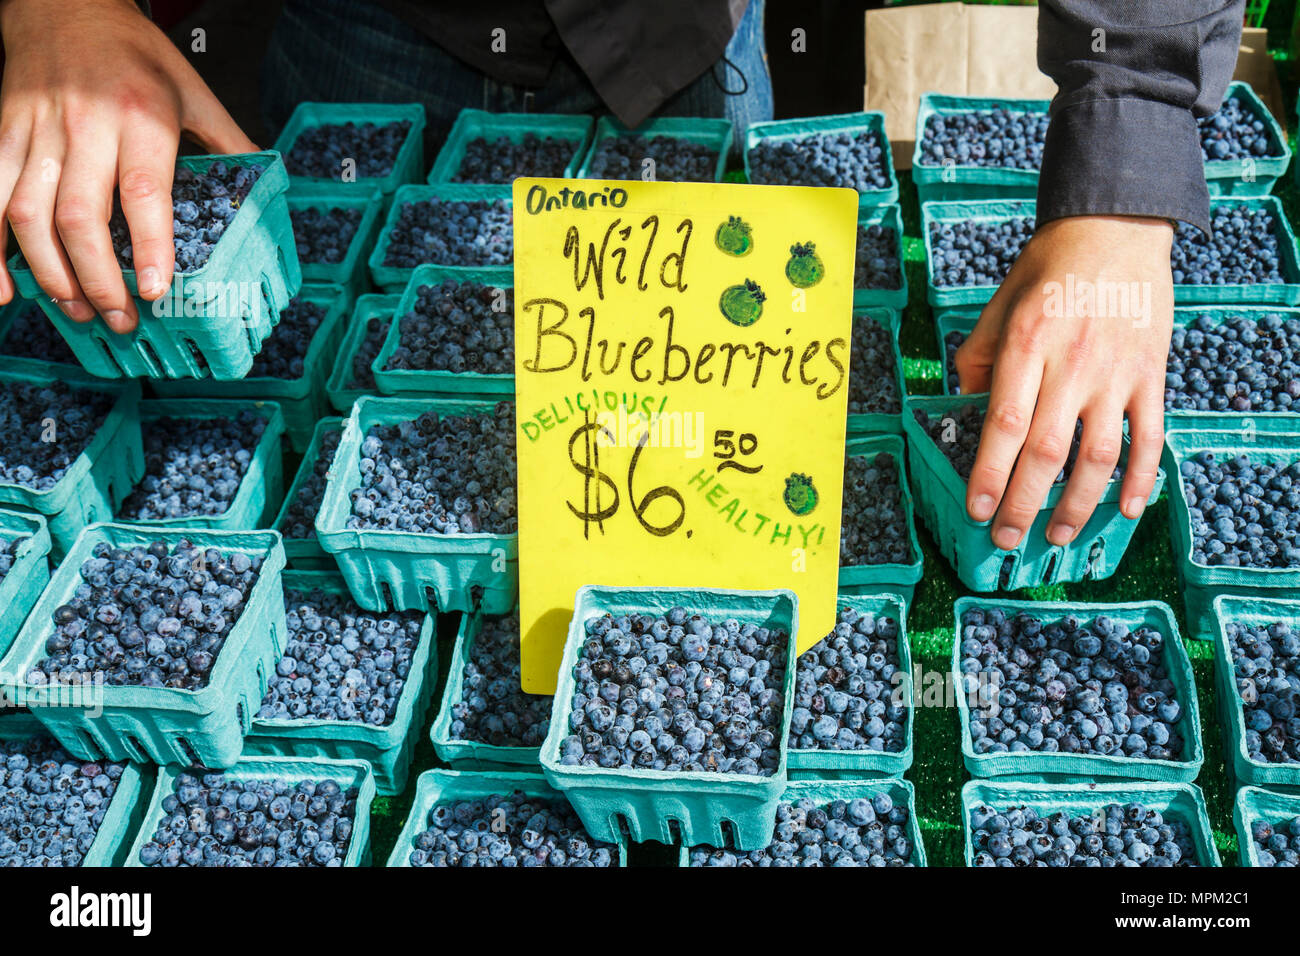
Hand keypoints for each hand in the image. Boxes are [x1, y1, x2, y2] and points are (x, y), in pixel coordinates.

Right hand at [0, 0, 256, 331]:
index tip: (154, 291)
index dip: (149, 246)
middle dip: (98, 278)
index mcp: (141, 117)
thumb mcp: (193, 90)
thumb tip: (267, 188)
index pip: (143, 191)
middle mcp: (85, 126)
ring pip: (29, 213)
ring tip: (78, 310)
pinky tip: (5, 290)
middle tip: (119, 319)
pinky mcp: (2, 132)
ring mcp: (37, 131)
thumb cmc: (134, 51)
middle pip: (80, 215)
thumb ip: (228, 141)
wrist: (62, 0)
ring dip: (50, 273)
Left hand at [954, 214, 1172, 549]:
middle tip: (1007, 537)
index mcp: (1028, 345)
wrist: (1116, 228)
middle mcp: (1073, 363)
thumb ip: (979, 358)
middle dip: (1023, 503)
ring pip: (1099, 456)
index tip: (977, 509)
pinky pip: (1149, 437)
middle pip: (1046, 451)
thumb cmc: (1049, 269)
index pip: (1004, 424)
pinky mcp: (1151, 375)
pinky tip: (1125, 510)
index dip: (990, 473)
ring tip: (1056, 534)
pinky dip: (1140, 479)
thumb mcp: (1001, 305)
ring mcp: (1116, 373)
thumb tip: (965, 409)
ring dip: (1076, 504)